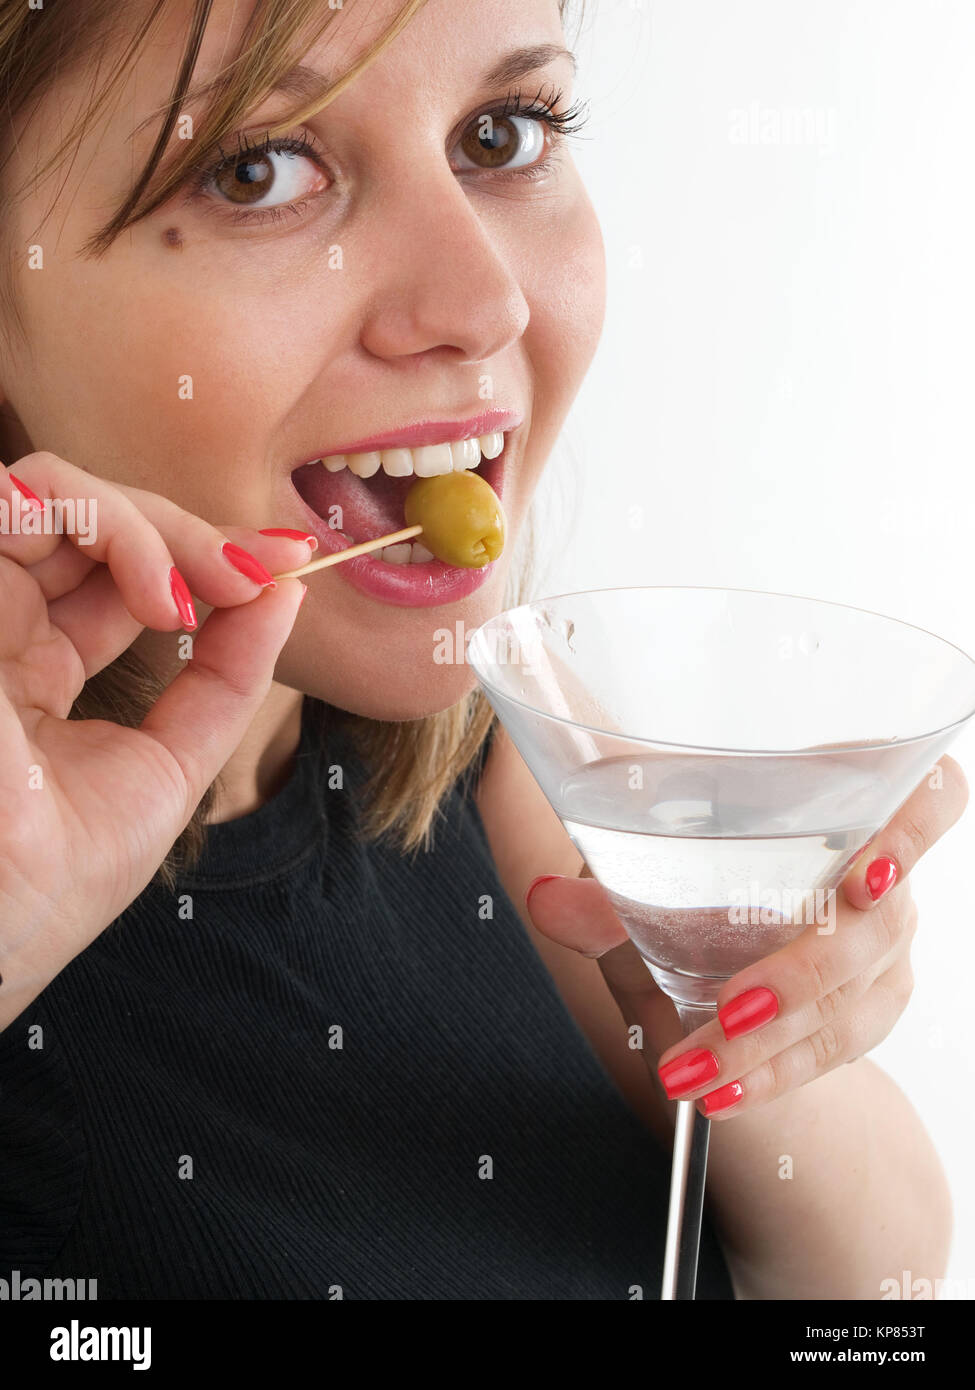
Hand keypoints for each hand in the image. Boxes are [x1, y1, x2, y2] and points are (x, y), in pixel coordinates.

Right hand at [0, 452, 313, 1028]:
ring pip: (57, 492)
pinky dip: (102, 517)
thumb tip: (285, 589)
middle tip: (256, 574)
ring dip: (152, 526)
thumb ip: (225, 676)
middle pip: (97, 524)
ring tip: (196, 598)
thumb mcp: (168, 764)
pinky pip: (16, 497)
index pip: (121, 575)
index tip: (285, 565)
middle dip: (191, 536)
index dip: (204, 558)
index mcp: (32, 668)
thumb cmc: (56, 878)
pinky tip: (156, 593)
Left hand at [524, 758, 967, 1118]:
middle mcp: (883, 885)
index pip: (930, 801)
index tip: (865, 877)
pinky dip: (773, 1074)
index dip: (915, 833)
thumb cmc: (711, 886)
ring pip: (853, 1003)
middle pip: (878, 928)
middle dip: (802, 975)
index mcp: (851, 811)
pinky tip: (721, 1092)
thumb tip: (543, 899)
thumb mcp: (657, 879)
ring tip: (694, 1069)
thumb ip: (608, 890)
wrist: (746, 955)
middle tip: (729, 1006)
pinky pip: (833, 1049)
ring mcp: (885, 955)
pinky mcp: (868, 1012)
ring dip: (773, 1043)